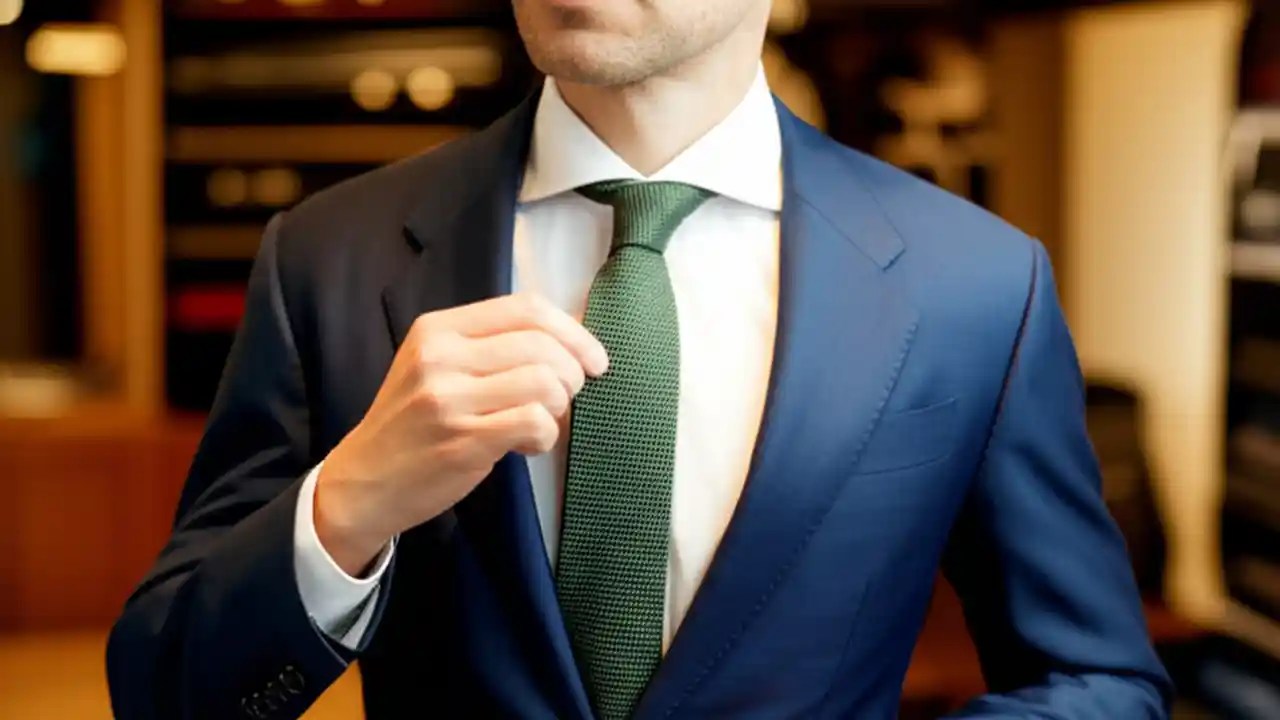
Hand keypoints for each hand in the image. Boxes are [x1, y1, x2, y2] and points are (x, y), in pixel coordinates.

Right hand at [314, 293, 607, 575]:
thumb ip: (492, 347)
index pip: (526, 308)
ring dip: (559, 407)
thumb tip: (574, 337)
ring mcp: (448, 399)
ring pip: (543, 382)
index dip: (573, 331)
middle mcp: (440, 357)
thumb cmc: (414, 423)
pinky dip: (546, 436)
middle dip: (572, 374)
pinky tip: (527, 445)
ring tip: (541, 422)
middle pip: (542, 345)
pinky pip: (534, 422)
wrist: (364, 481)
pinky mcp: (462, 441)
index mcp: (438, 329)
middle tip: (565, 398)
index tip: (593, 359)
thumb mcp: (436, 367)